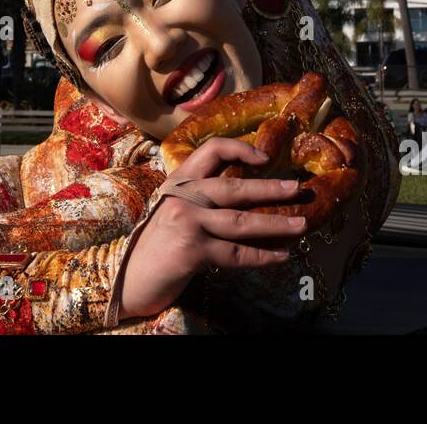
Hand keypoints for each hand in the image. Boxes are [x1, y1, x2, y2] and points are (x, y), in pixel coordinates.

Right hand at [117, 137, 307, 320]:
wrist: (126, 279)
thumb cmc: (155, 245)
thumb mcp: (173, 211)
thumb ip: (200, 200)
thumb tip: (249, 197)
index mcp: (178, 182)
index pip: (211, 150)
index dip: (240, 149)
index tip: (265, 158)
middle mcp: (182, 197)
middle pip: (233, 187)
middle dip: (270, 188)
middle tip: (297, 189)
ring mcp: (186, 222)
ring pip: (241, 221)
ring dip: (275, 224)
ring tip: (301, 225)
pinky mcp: (191, 251)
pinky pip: (236, 253)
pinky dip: (263, 256)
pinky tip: (281, 256)